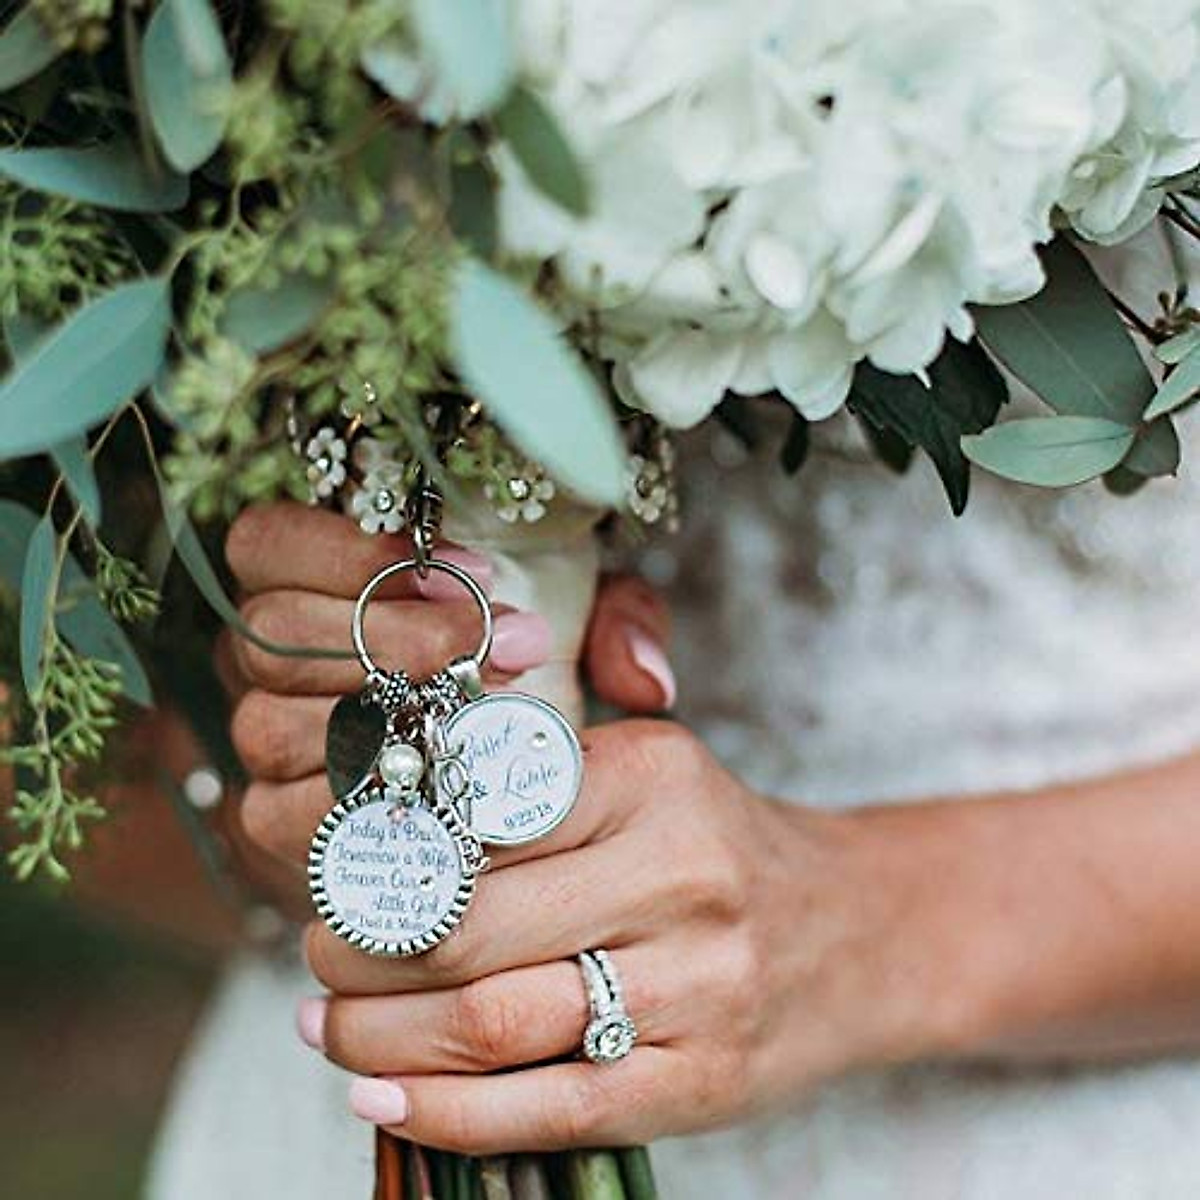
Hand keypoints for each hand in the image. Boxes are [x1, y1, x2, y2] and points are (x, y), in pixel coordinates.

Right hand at [220, 501, 675, 914]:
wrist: (493, 792)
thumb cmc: (525, 682)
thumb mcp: (580, 629)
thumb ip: (614, 623)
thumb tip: (646, 680)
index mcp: (309, 583)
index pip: (267, 543)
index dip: (350, 551)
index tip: (474, 573)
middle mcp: (267, 660)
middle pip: (275, 634)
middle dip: (397, 636)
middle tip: (508, 644)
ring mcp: (264, 743)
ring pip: (271, 724)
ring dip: (384, 720)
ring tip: (487, 720)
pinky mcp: (274, 821)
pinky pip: (280, 814)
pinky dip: (367, 803)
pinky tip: (445, 797)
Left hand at [298, 720, 940, 1153]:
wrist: (851, 931)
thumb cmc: (716, 846)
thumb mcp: (647, 773)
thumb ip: (533, 782)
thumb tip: (381, 832)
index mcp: (652, 775)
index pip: (477, 816)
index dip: (382, 852)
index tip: (331, 870)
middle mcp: (682, 873)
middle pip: (471, 929)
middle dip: (361, 951)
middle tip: (316, 953)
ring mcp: (700, 985)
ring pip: (495, 1023)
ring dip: (381, 1033)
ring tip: (330, 1022)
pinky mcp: (703, 1079)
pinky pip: (548, 1106)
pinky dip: (444, 1110)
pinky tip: (380, 1093)